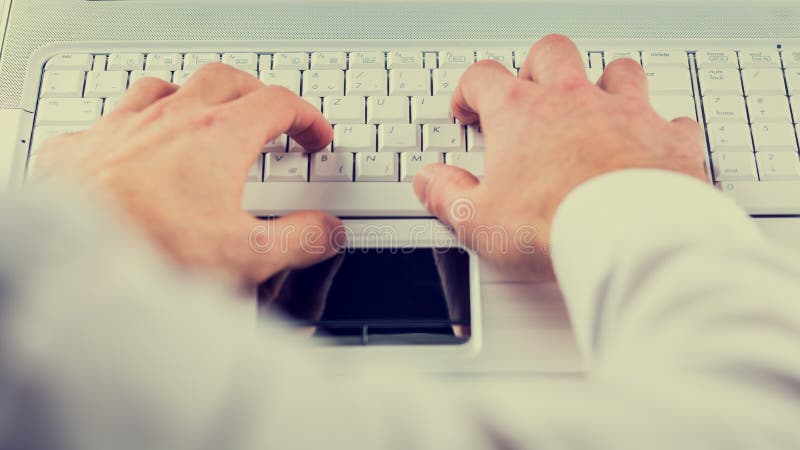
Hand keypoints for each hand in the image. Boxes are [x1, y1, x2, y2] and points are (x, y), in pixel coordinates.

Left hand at [33, 63, 343, 286]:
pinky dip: (134, 126)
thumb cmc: (150, 250)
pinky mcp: (81, 148)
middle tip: (270, 118)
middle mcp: (170, 118)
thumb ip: (299, 240)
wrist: (69, 258)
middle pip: (225, 80)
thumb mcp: (246, 256)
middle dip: (256, 94)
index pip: (277, 103)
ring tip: (205, 121)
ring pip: (166, 88)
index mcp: (218, 137)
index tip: (315, 136)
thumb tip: (327, 232)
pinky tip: (133, 150)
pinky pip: (112, 119)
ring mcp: (122, 127)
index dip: (305, 117)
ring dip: (194, 98)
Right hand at [413, 35, 706, 277]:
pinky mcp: (668, 138)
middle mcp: (573, 100)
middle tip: (531, 91)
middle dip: (537, 66)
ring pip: (617, 71)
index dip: (469, 90)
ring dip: (604, 83)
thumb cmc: (555, 225)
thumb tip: (429, 181)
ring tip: (595, 106)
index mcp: (521, 113)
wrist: (632, 240)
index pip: (482, 77)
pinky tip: (650, 146)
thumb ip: (446, 194)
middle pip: (551, 53)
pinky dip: (658, 130)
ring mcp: (625, 112)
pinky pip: (669, 120)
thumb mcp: (477, 219)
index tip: (468, 108)